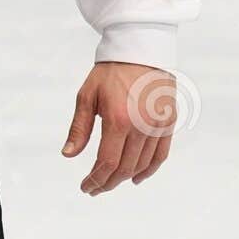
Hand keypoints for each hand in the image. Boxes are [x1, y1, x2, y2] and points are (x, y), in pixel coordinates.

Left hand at [62, 62, 176, 191]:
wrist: (141, 49)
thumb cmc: (110, 71)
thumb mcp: (87, 96)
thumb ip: (79, 128)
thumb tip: (68, 154)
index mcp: (118, 120)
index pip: (107, 162)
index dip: (95, 179)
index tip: (86, 187)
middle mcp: (141, 126)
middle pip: (125, 168)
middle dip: (108, 183)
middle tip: (95, 188)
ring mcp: (158, 125)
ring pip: (142, 164)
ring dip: (126, 178)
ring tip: (110, 183)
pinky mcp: (169, 122)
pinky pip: (161, 154)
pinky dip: (149, 170)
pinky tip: (136, 177)